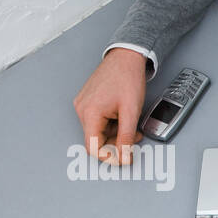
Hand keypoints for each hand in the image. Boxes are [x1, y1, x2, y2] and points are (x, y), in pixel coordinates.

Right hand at [73, 48, 147, 164]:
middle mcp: (82, 109)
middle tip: (134, 136)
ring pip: (99, 131)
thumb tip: (124, 156)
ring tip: (131, 123)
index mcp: (90, 112)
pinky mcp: (88, 102)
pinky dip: (113, 124)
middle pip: (97, 139)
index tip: (123, 159)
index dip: (109, 157)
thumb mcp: (131, 112)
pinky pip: (99, 121)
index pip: (93, 146)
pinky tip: (123, 116)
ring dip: (117, 133)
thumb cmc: (127, 78)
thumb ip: (126, 137)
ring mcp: (84, 105)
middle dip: (117, 143)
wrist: (126, 58)